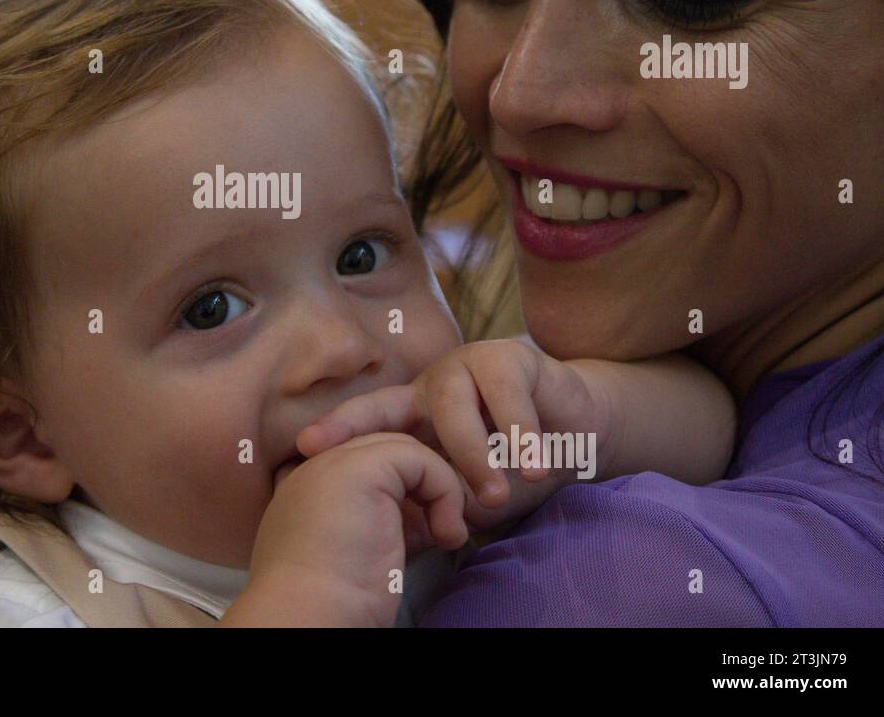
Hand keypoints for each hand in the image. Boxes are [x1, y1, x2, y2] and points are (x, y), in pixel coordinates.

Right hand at [220, 433, 467, 627]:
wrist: (310, 616)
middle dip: (425, 480)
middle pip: (386, 447)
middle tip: (448, 525)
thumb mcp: (362, 553)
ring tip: (449, 535)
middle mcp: (317, 465)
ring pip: (405, 448)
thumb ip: (383, 525)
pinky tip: (446, 534)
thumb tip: (426, 520)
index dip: (403, 490)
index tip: (429, 531)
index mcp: (308, 487)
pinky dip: (445, 491)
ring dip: (439, 489)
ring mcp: (334, 460)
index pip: (366, 462)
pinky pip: (419, 459)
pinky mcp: (360, 468)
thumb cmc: (334, 603)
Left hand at [295, 340, 614, 530]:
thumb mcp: (472, 490)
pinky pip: (507, 395)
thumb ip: (446, 499)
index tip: (305, 447)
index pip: (368, 418)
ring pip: (455, 404)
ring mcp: (469, 365)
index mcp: (413, 412)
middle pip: (407, 413)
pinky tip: (535, 466)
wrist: (577, 435)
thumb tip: (418, 526)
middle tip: (442, 498)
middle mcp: (433, 383)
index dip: (338, 430)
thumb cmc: (514, 467)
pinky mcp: (511, 358)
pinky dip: (521, 435)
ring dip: (476, 453)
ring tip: (497, 493)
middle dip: (418, 457)